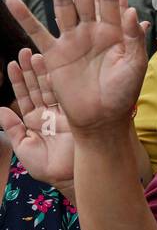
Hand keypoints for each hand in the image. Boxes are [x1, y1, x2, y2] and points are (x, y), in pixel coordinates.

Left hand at [0, 48, 73, 186]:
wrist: (70, 177)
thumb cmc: (46, 166)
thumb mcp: (23, 147)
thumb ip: (11, 128)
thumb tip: (1, 110)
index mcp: (34, 121)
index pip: (24, 96)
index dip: (18, 81)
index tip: (12, 65)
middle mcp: (48, 114)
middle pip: (37, 87)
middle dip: (30, 70)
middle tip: (25, 52)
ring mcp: (62, 113)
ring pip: (51, 88)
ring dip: (43, 72)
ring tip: (36, 55)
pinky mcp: (75, 115)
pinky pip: (64, 96)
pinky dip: (59, 83)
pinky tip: (54, 69)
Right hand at [3, 0, 149, 137]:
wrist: (102, 119)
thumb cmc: (124, 94)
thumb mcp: (135, 65)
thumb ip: (135, 38)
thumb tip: (133, 10)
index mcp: (115, 33)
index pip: (112, 1)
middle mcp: (93, 32)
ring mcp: (72, 41)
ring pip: (63, 7)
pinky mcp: (54, 54)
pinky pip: (37, 32)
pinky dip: (24, 16)